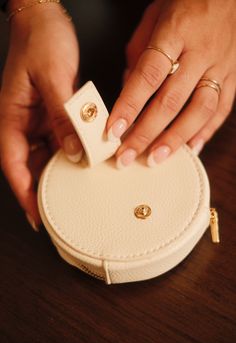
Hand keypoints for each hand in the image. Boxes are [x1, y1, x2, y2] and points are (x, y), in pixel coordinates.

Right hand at [0, 1, 80, 228]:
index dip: (24, 191)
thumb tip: (74, 151)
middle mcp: (24, 122)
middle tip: (64, 208)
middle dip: (46, 187)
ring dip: (63, 169)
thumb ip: (63, 116)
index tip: (36, 215)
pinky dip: (74, 149)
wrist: (46, 20)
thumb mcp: (53, 78)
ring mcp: (39, 119)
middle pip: (32, 164)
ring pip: (50, 153)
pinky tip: (87, 157)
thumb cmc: (41, 41)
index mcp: (12, 116)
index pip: (14, 163)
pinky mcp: (54, 113)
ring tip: (79, 188)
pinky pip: (63, 138)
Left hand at [107, 0, 235, 167]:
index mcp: (175, 32)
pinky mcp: (234, 76)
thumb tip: (127, 92)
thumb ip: (138, 56)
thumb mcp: (153, 18)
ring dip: (175, 139)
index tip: (113, 129)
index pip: (148, 75)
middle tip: (126, 156)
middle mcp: (200, 52)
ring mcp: (221, 66)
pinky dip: (205, 132)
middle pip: (171, 100)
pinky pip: (222, 110)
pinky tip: (190, 149)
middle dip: (146, 133)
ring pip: (199, 110)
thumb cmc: (185, 3)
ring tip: (155, 160)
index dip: (130, 105)